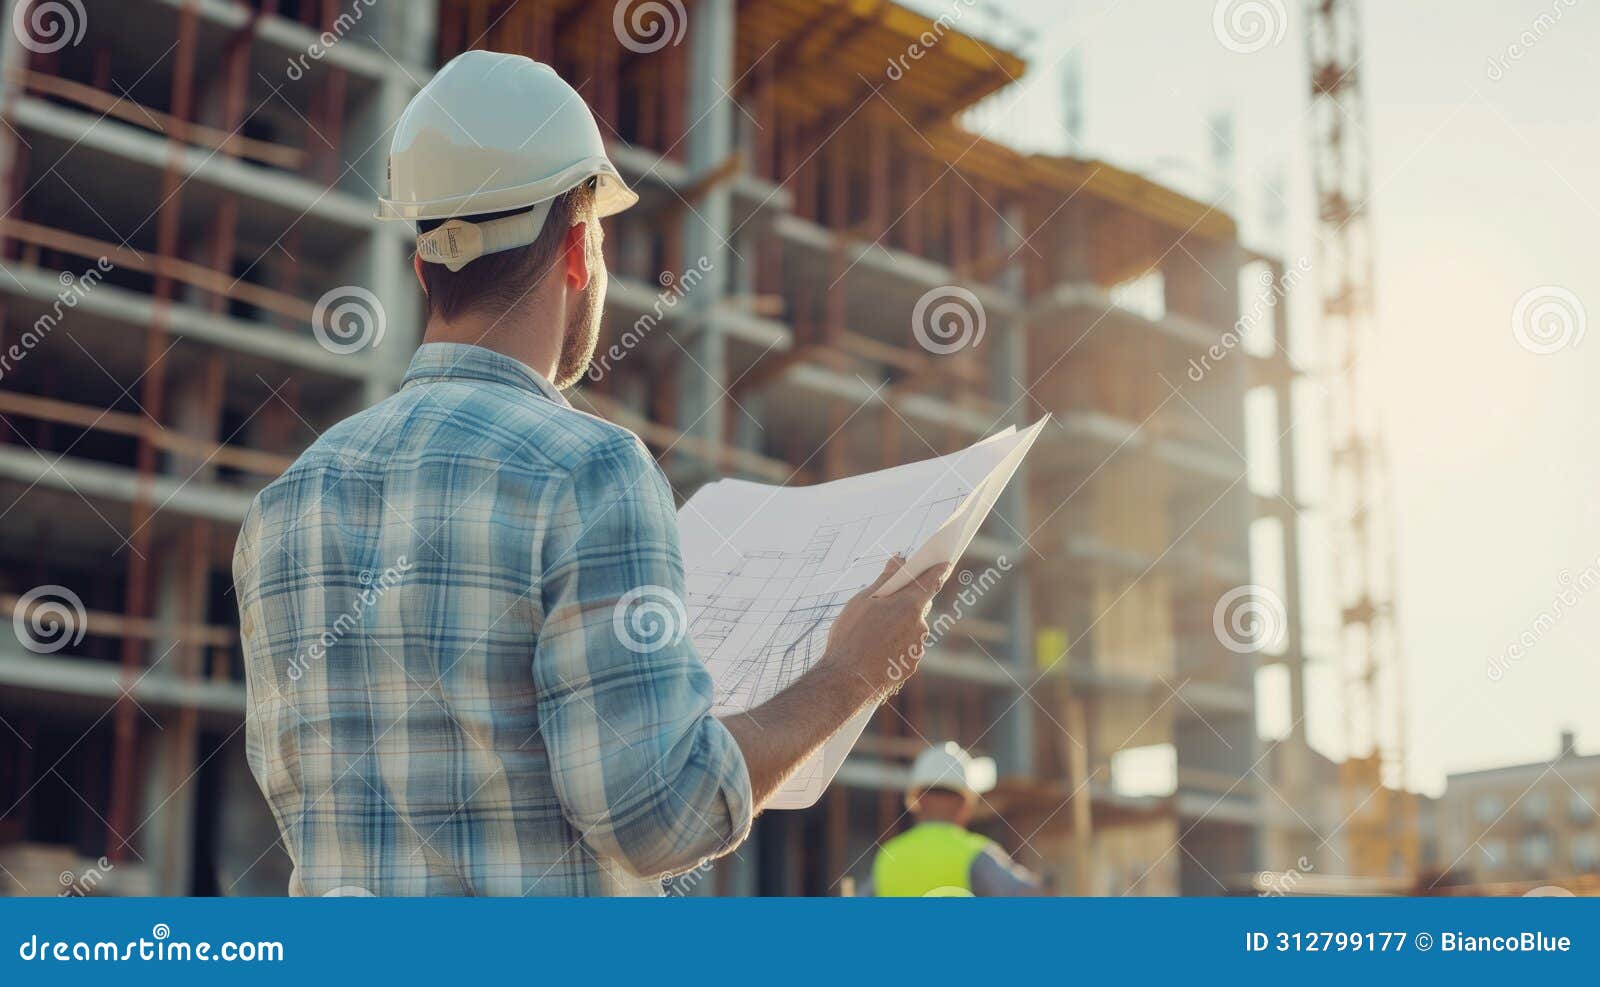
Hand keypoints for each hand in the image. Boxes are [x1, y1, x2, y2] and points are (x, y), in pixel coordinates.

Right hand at [819, 556, 950, 700]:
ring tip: (871, 634)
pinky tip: (875, 651)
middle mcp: (920, 626)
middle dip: (905, 603)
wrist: (846, 679)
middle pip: (918, 607)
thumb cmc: (851, 636)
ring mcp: (917, 648)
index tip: (944, 563)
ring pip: (911, 630)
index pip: (931, 582)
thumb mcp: (863, 601)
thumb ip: (886, 579)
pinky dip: (895, 647)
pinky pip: (906, 650)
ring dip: (898, 627)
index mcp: (910, 605)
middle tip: (884, 603)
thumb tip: (899, 560)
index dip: (937, 570)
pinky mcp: (911, 666)